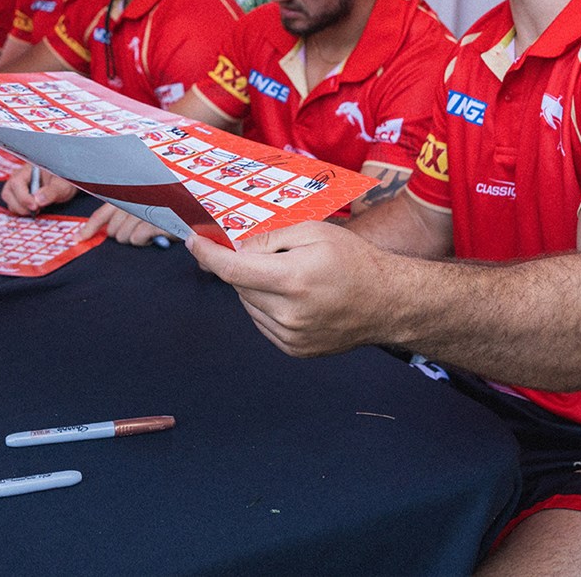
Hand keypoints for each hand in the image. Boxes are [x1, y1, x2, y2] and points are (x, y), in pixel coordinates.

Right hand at [0, 165, 76, 215]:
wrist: (67, 183)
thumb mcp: (63, 185)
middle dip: (20, 205)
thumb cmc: (65, 179)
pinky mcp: (19, 195)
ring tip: (37, 209)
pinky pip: (14, 205)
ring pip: (9, 200)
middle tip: (36, 210)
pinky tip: (34, 209)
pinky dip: (21, 210)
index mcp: (29, 169)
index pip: (16, 183)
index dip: (23, 197)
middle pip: (8, 192)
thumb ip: (51, 191)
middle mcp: (20, 176)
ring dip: (20, 209)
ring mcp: (18, 186)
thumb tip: (37, 200)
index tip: (34, 206)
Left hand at [77, 202, 170, 245]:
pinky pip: (138, 238)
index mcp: (128, 195)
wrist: (194, 207)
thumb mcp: (145, 206)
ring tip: (149, 234)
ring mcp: (145, 209)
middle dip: (122, 236)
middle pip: (113, 230)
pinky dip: (144, 241)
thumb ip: (125, 214)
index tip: (80, 238)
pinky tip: (154, 237)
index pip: (103, 213)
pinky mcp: (156, 219)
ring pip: (124, 236)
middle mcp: (134, 200)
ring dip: (135, 240)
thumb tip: (106, 230)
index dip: (90, 227)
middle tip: (138, 233)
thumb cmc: (169, 207)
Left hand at [187, 221, 392, 358]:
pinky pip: (263, 322)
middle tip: (268, 254)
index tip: (193, 242)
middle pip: (239, 286)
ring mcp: (291, 336)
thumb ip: (270, 237)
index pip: (232, 269)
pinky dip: (267, 305)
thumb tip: (236, 247)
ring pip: (249, 304)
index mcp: (292, 279)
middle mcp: (288, 313)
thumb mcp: (313, 231)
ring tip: (290, 276)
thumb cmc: (354, 260)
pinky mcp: (294, 349)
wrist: (388, 302)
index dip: (207, 255)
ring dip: (255, 287)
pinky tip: (293, 296)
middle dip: (242, 266)